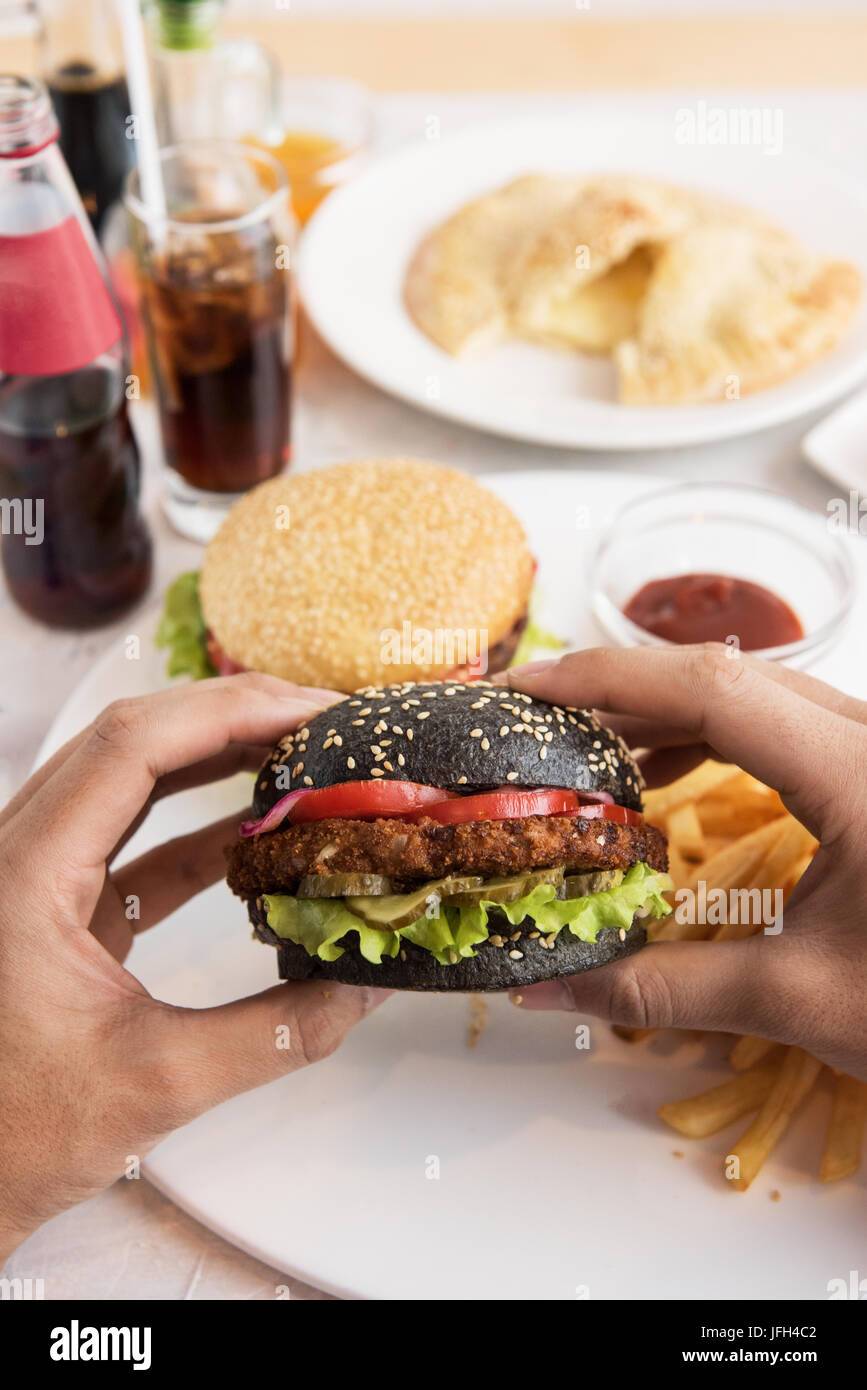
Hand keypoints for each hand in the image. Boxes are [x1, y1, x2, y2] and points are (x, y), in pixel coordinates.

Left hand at [0, 674, 388, 1262]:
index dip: (230, 712)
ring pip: (129, 777)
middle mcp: (18, 851)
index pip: (132, 746)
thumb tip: (368, 986)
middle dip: (232, 715)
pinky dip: (199, 824)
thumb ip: (275, 1035)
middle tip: (323, 719)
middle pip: (130, 739)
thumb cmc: (12, 1138)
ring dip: (216, 757)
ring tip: (301, 752)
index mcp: (24, 874)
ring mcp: (34, 873)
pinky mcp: (55, 904)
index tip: (314, 712)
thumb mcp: (156, 1084)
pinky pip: (131, 834)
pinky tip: (261, 828)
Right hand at [507, 645, 866, 1080]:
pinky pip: (779, 723)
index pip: (710, 686)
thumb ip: (664, 987)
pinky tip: (668, 778)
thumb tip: (548, 990)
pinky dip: (710, 736)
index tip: (525, 689)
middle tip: (537, 723)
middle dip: (620, 691)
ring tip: (590, 756)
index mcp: (856, 771)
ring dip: (663, 713)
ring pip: (753, 692)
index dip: (607, 677)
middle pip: (725, 675)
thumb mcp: (798, 999)